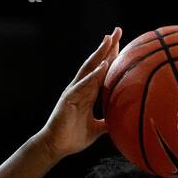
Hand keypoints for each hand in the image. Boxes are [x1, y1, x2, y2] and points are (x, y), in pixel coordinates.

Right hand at [36, 29, 121, 160]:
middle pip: (96, 63)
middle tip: (118, 30)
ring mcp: (75, 91)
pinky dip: (93, 75)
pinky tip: (102, 65)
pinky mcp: (69, 98)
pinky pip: (83, 84)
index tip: (121, 43)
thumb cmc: (72, 138)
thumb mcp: (96, 129)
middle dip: (107, 47)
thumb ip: (106, 123)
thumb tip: (120, 124)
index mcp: (88, 93)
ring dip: (100, 54)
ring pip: (89, 69)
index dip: (111, 57)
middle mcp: (81, 88)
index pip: (102, 71)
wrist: (55, 147)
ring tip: (109, 39)